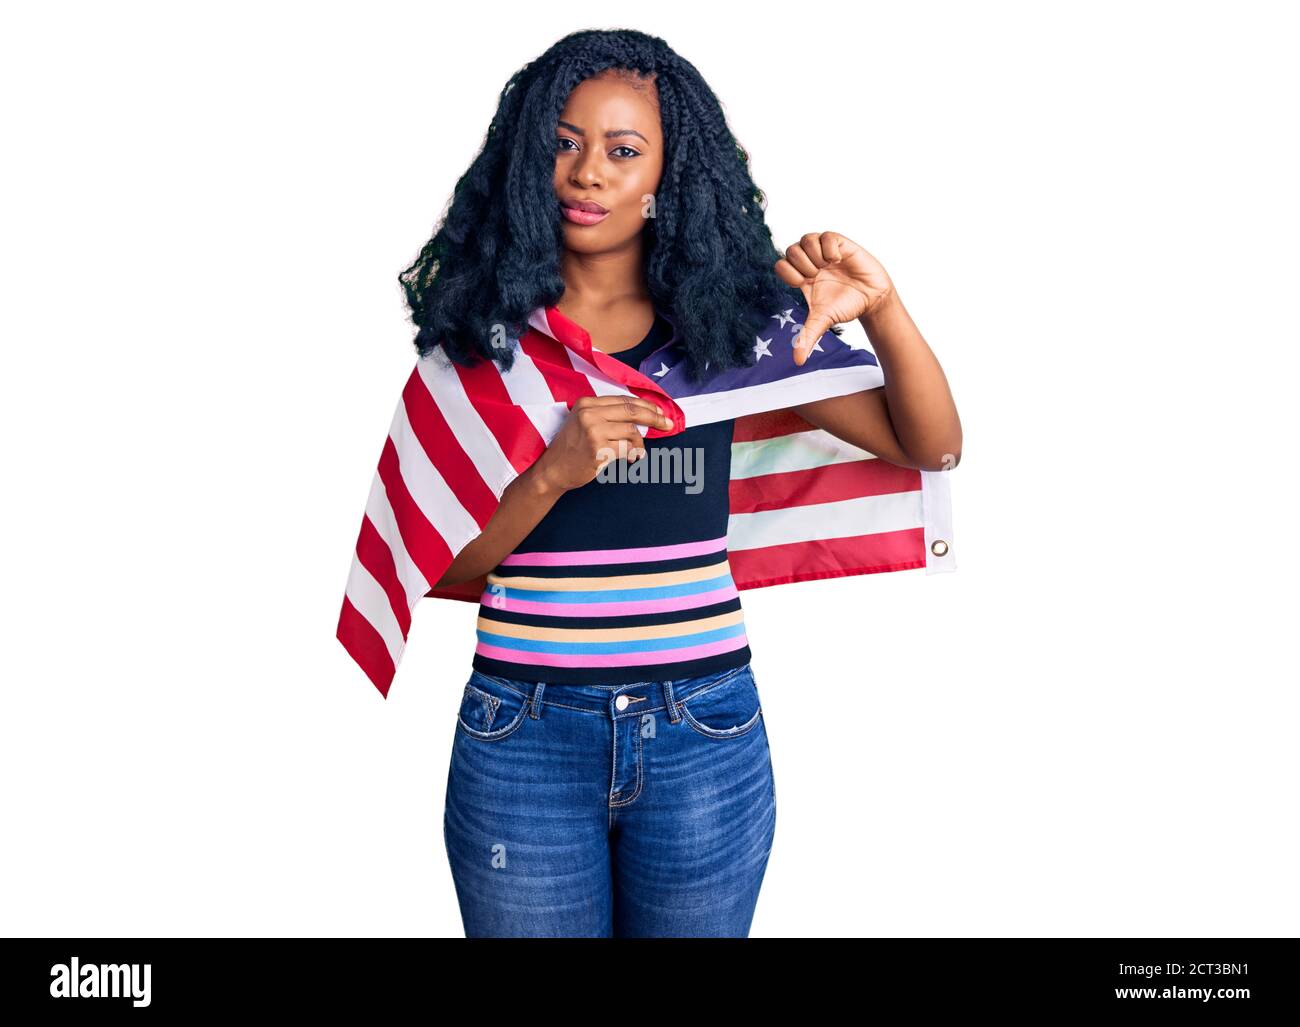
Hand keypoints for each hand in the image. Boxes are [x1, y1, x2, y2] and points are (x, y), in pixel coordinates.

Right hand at [534, 395, 673, 491]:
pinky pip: (627, 448)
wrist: (552, 470)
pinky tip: (632, 459)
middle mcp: (589, 414)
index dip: (645, 406)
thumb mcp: (584, 422)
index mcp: (587, 403)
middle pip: (632, 412)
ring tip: (637, 452)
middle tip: (667, 424)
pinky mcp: (598, 448)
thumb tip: (643, 414)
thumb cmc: (571, 448)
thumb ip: (608, 416)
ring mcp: (593, 431)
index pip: (623, 400)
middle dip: (654, 418)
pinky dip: (634, 454)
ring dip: (639, 443)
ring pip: (631, 432)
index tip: (660, 412)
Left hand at [775, 231, 894, 364]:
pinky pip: (826, 235)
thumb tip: (797, 362)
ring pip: (805, 239)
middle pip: (790, 250)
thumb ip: (808, 336)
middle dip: (801, 264)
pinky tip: (838, 259)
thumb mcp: (823, 320)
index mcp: (801, 277)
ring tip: (828, 266)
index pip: (781, 265)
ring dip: (814, 255)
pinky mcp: (840, 244)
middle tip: (816, 275)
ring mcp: (825, 251)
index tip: (803, 284)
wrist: (872, 299)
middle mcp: (811, 261)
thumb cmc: (845, 306)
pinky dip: (828, 248)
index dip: (787, 272)